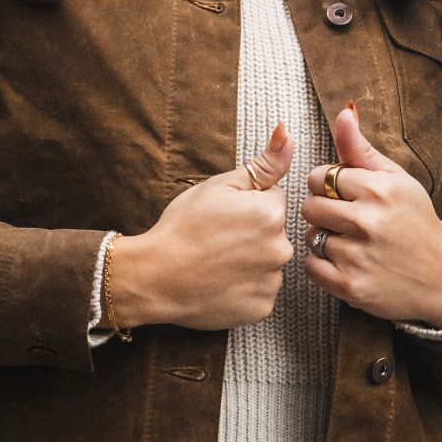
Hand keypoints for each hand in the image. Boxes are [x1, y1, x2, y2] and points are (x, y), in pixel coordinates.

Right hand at [111, 122, 295, 329]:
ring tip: (215, 263)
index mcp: (272, 213)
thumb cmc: (183, 227)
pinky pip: (259, 292)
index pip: (271, 200)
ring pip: (267, 263)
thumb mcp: (218, 186)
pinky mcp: (261, 309)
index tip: (222, 216)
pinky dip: (244, 289)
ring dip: (249, 262)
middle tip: (216, 240)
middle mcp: (281, 248)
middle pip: (273, 233)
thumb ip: (263, 163)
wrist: (155, 277)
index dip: (245, 205)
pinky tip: (220, 283)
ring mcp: (272, 282)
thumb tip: (286, 132)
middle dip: (251, 234)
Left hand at [301, 104, 441, 327]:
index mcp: (378, 189)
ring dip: (324, 239)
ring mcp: (358, 255)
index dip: (327, 186)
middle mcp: (367, 221)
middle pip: (309, 206)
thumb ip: (361, 149)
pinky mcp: (350, 286)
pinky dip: (321, 265)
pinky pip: (310, 266)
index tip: (344, 196)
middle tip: (345, 220)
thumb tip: (342, 113)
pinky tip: (344, 262)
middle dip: (322, 211)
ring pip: (311, 236)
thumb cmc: (414, 221)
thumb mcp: (396, 180)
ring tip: (351, 243)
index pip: (319, 177)